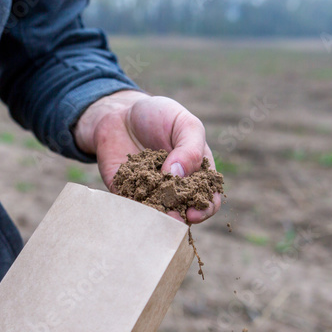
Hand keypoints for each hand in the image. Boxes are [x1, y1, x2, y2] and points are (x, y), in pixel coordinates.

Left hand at [74, 90, 221, 223]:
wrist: (121, 113)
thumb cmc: (160, 116)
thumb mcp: (184, 123)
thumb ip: (189, 149)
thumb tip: (178, 175)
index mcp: (198, 174)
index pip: (209, 198)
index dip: (206, 209)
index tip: (194, 212)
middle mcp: (177, 190)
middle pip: (185, 213)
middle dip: (180, 219)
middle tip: (172, 217)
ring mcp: (151, 194)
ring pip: (158, 215)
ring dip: (156, 219)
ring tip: (153, 217)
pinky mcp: (127, 194)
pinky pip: (131, 207)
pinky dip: (132, 209)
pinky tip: (130, 207)